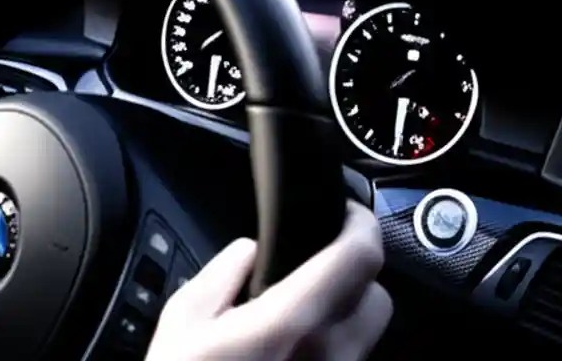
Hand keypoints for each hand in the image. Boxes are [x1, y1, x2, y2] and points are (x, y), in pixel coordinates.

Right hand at [147, 201, 390, 360]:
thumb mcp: (182, 322)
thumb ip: (221, 276)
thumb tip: (246, 252)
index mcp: (291, 322)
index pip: (360, 257)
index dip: (362, 225)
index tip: (347, 215)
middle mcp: (330, 355)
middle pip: (378, 298)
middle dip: (353, 279)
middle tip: (315, 274)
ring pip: (366, 339)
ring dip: (343, 322)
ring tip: (296, 326)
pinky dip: (330, 355)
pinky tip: (293, 358)